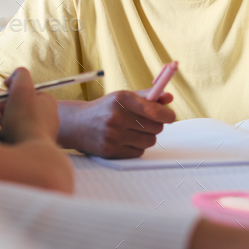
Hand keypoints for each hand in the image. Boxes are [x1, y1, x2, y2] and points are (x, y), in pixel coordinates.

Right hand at [0, 67, 59, 144]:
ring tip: (5, 128)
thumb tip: (12, 79)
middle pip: (21, 108)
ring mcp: (44, 134)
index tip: (4, 99)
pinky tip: (8, 140)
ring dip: (7, 123)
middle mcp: (50, 118)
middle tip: (3, 113)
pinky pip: (18, 139)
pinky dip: (10, 137)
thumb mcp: (22, 87)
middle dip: (7, 109)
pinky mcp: (36, 149)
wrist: (30, 153)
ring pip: (18, 124)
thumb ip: (19, 75)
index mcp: (49, 102)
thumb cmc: (25, 119)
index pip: (26, 93)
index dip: (12, 94)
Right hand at [58, 90, 175, 157]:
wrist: (77, 124)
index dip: (167, 115)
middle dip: (156, 125)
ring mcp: (112, 135)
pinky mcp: (110, 151)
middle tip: (147, 122)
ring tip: (134, 131)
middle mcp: (116, 117)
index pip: (153, 110)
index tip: (170, 116)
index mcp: (121, 99)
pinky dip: (137, 147)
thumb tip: (169, 97)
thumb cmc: (105, 109)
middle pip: (155, 127)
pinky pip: (139, 152)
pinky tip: (125, 140)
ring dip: (147, 137)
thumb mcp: (124, 97)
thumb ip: (148, 96)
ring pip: (149, 141)